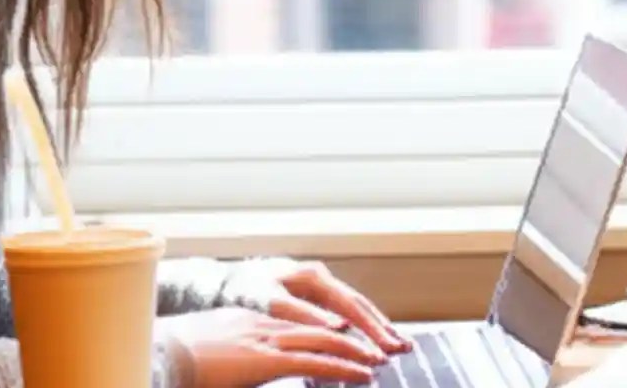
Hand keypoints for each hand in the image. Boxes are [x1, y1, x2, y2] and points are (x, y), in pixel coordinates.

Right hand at [157, 307, 386, 387]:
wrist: (156, 355)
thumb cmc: (171, 359)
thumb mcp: (209, 354)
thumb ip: (232, 359)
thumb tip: (235, 369)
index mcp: (249, 321)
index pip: (299, 324)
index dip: (328, 331)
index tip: (348, 339)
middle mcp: (263, 324)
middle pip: (319, 326)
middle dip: (353, 337)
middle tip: (378, 348)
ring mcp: (266, 340)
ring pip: (325, 341)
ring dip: (356, 351)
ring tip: (379, 360)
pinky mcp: (266, 359)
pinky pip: (314, 361)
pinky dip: (343, 367)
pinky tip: (363, 373)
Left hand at [227, 258, 411, 354]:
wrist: (224, 281)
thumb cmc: (243, 290)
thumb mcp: (270, 301)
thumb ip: (304, 313)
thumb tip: (339, 326)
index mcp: (312, 277)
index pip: (349, 305)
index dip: (369, 328)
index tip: (383, 348)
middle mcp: (320, 277)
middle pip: (358, 305)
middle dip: (381, 328)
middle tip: (402, 349)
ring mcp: (319, 285)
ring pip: (354, 307)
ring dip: (376, 326)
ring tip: (398, 345)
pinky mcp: (314, 295)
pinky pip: (344, 310)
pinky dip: (361, 324)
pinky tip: (372, 338)